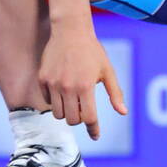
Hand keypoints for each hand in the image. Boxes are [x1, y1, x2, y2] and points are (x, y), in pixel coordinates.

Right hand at [38, 21, 126, 139]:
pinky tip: (62, 92)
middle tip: (84, 110)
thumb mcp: (107, 71)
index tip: (95, 135)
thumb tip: (123, 112)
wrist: (70, 31)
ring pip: (58, 114)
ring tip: (73, 102)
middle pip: (72, 120)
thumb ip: (115, 93)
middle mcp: (68, 87)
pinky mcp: (43, 79)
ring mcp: (53, 83)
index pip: (88, 118)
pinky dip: (55, 102)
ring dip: (67, 113)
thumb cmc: (92, 51)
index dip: (93, 129)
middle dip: (80, 120)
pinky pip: (47, 101)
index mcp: (86, 86)